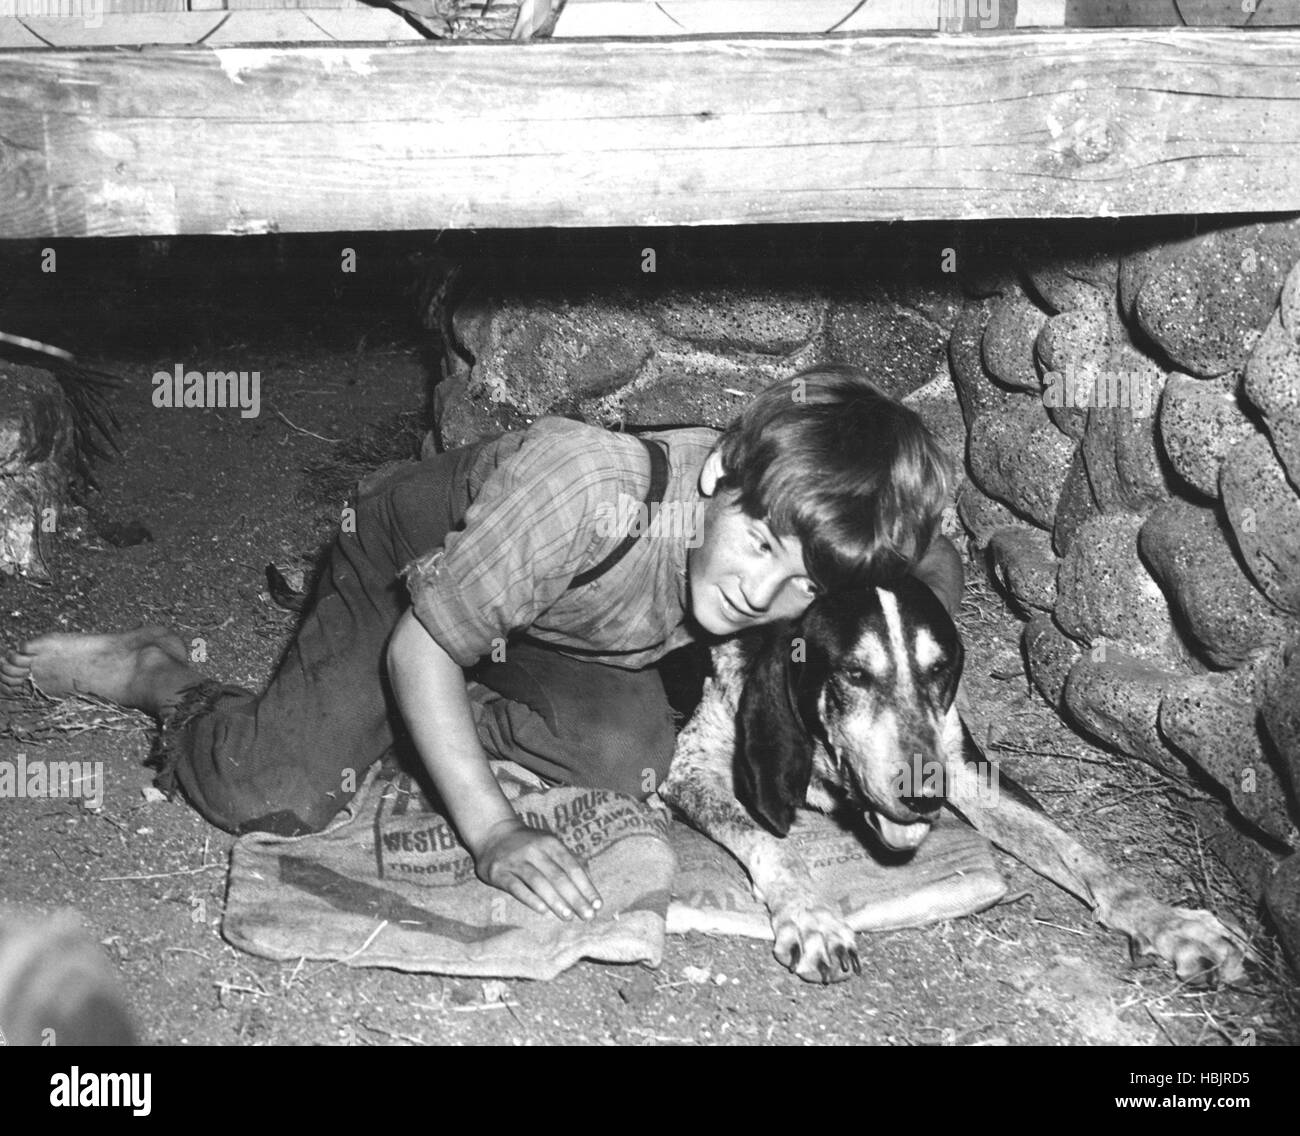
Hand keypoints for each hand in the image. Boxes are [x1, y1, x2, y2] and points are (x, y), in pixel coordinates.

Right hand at [474, 819, 602, 921]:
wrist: (493, 834)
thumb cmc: (529, 845)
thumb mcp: (550, 845)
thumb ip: (570, 861)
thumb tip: (590, 884)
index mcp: (551, 843)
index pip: (573, 867)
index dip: (586, 886)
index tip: (597, 904)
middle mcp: (534, 850)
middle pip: (558, 876)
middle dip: (575, 898)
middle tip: (588, 916)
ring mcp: (516, 860)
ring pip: (539, 882)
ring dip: (556, 901)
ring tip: (568, 916)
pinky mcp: (499, 872)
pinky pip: (516, 887)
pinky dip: (530, 899)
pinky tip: (543, 911)